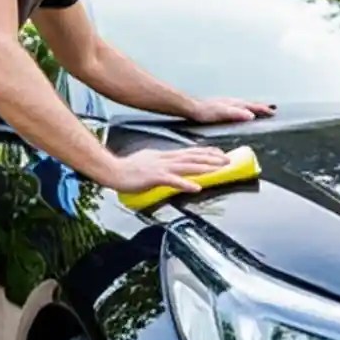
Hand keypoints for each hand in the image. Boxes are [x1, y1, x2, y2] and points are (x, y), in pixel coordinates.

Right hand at [98, 147, 230, 193]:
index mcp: (163, 155)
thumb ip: (160, 163)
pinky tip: (197, 187)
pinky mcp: (154, 177)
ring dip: (205, 167)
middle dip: (212, 158)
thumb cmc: (126, 169)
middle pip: (192, 157)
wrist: (111, 171)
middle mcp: (164, 158)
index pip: (189, 152)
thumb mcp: (146, 161)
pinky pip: (173, 181)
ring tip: (220, 169)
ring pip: (187, 166)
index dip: (206, 152)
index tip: (219, 153)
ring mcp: (160, 167)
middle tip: (228, 159)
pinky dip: (186, 183)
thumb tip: (170, 166)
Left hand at [188, 97, 274, 123]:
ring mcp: (226, 103)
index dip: (262, 109)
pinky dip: (242, 108)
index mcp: (234, 104)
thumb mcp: (222, 113)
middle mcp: (232, 101)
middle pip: (250, 103)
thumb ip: (236, 114)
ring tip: (259, 108)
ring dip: (253, 106)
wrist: (191, 108)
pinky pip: (236, 106)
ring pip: (243, 104)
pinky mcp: (220, 106)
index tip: (272, 112)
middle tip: (271, 109)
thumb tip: (251, 116)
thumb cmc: (205, 112)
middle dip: (261, 106)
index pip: (252, 106)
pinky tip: (239, 111)